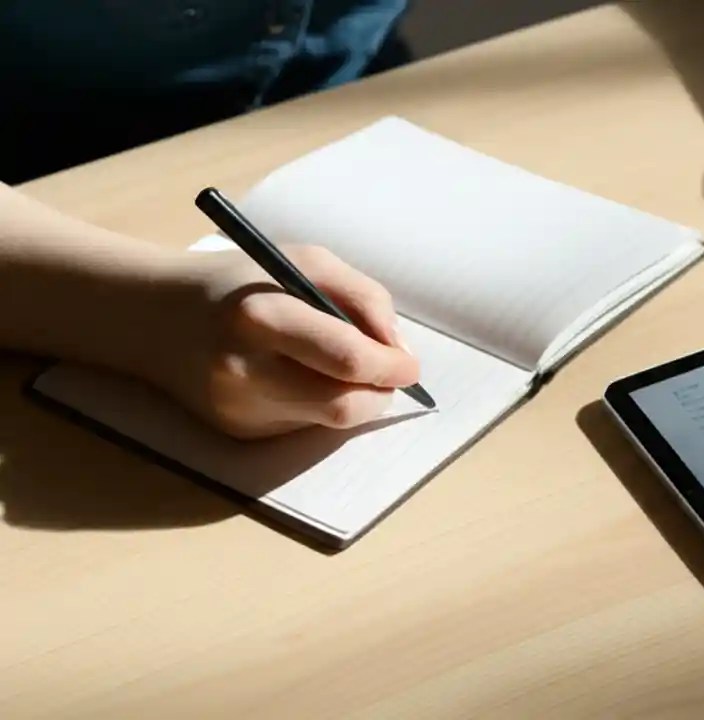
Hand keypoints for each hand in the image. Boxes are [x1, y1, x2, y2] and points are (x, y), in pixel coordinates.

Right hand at [142, 246, 419, 438]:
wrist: (156, 317)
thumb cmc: (244, 282)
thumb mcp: (304, 262)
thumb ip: (362, 298)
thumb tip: (399, 349)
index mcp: (261, 318)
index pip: (348, 359)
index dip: (392, 366)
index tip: (409, 362)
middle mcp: (244, 372)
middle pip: (343, 406)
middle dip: (381, 392)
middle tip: (393, 373)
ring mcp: (238, 410)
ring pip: (329, 423)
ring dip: (356, 400)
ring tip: (348, 369)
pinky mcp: (238, 432)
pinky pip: (304, 426)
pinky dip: (321, 404)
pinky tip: (300, 377)